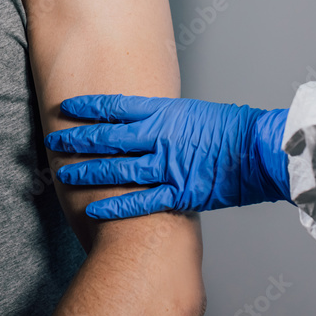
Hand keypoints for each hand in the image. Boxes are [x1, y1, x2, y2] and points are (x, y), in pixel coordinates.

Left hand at [44, 95, 291, 219]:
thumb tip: (144, 118)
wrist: (260, 151)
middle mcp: (159, 137)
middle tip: (55, 141)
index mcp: (164, 112)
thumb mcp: (194, 113)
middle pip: (108, 137)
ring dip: (89, 172)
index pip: (116, 107)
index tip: (68, 108)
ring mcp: (166, 165)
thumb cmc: (232, 130)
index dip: (88, 108)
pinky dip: (114, 206)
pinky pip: (138, 200)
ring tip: (64, 174)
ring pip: (117, 168)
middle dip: (78, 140)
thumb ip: (165, 118)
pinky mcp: (177, 192)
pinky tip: (93, 209)